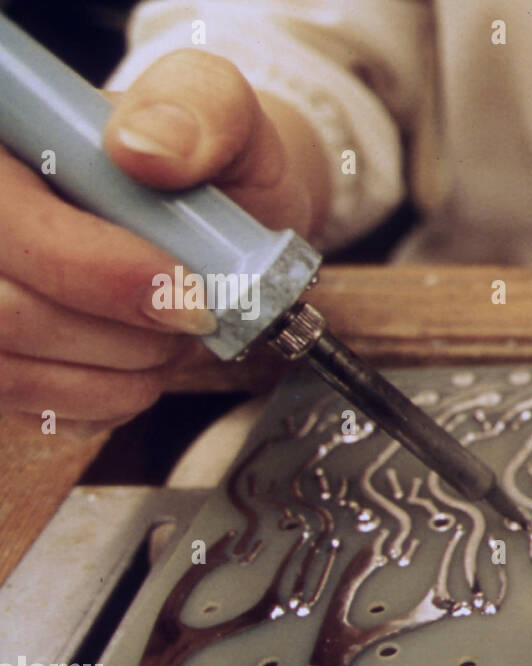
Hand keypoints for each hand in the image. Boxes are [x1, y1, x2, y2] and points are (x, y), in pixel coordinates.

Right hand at [0, 49, 320, 436]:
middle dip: (125, 331)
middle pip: (4, 311)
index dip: (94, 270)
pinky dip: (110, 395)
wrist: (220, 233)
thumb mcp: (228, 115)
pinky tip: (140, 360)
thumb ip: (202, 109)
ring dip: (123, 367)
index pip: (7, 222)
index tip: (189, 293)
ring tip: (170, 332)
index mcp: (7, 140)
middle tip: (196, 315)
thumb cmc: (209, 168)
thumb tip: (144, 146)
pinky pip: (33, 408)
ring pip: (12, 369)